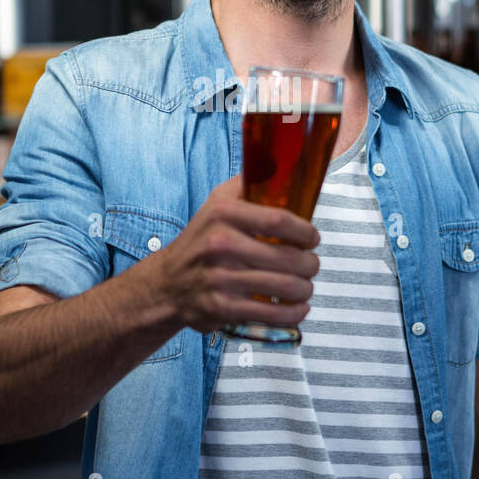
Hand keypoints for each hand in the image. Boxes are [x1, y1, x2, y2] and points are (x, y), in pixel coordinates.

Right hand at [148, 174, 320, 333]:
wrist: (166, 284)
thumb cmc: (200, 240)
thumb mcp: (216, 202)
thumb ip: (248, 183)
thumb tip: (283, 165)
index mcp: (224, 213)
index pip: (280, 220)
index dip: (305, 232)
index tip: (312, 238)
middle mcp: (221, 244)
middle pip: (288, 257)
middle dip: (311, 264)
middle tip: (312, 264)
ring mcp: (221, 278)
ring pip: (285, 287)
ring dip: (305, 288)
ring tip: (306, 285)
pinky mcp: (223, 307)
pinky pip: (272, 313)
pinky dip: (294, 313)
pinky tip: (299, 307)